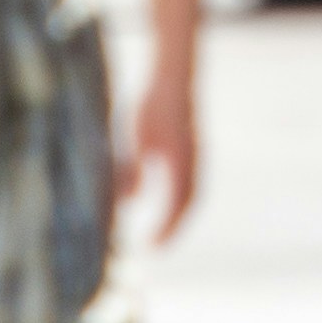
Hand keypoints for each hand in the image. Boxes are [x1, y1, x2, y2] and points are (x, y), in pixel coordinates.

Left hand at [124, 78, 198, 236]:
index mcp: (180, 162)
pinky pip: (187, 181)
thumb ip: (131, 167)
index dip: (164, 229)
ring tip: (160, 232)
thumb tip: (126, 201)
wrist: (172, 75)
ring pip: (190, 194)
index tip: (150, 247)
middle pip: (187, 204)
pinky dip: (177, 198)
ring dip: (177, 215)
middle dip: (172, 228)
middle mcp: (192, 162)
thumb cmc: (152, 103)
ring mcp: (195, 155)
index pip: (175, 206)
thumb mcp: (135, 136)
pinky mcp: (190, 149)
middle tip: (155, 248)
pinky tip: (160, 199)